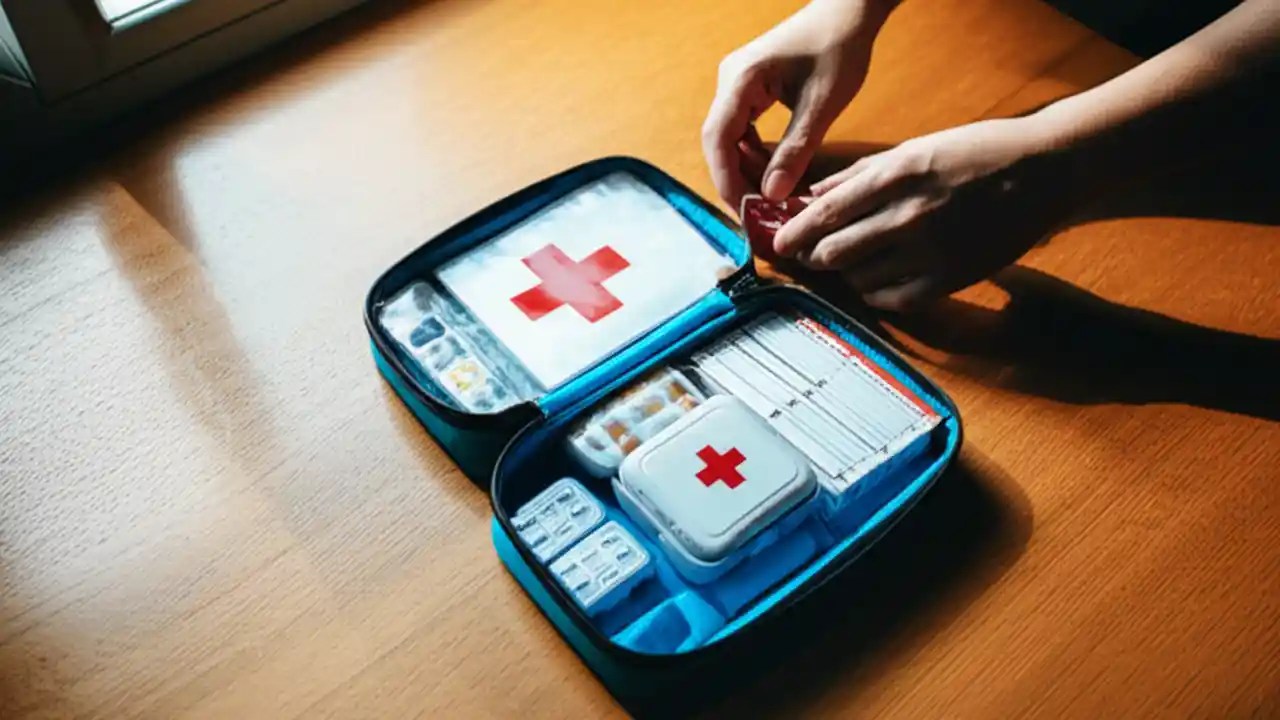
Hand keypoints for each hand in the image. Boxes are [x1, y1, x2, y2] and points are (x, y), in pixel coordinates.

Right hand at [702, 0, 892, 209]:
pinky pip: (741, 129)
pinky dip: (754, 154)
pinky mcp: (749, 89)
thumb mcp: (821, 105)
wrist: (848, 12)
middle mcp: (730, 80)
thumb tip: (772, 195)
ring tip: (768, 198)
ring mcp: (737, 84)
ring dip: (745, 169)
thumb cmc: (839, 48)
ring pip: (728, 138)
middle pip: (718, 141)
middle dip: (735, 179)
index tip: (743, 209)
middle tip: (756, 213)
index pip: (718, 138)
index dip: (726, 178)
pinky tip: (773, 172)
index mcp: (742, 79)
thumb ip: (795, 151)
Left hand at [774, 117, 1075, 310]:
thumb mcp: (916, 148)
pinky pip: (893, 300)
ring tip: (854, 262)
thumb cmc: (978, 152)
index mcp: (896, 176)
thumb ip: (861, 175)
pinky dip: (877, 293)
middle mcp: (908, 216)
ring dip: (848, 273)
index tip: (777, 243)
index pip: (826, 214)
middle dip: (815, 256)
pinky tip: (881, 280)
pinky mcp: (951, 279)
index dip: (794, 233)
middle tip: (811, 255)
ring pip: (860, 279)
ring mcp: (931, 251)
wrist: (1046, 171)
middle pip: (835, 252)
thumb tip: (813, 194)